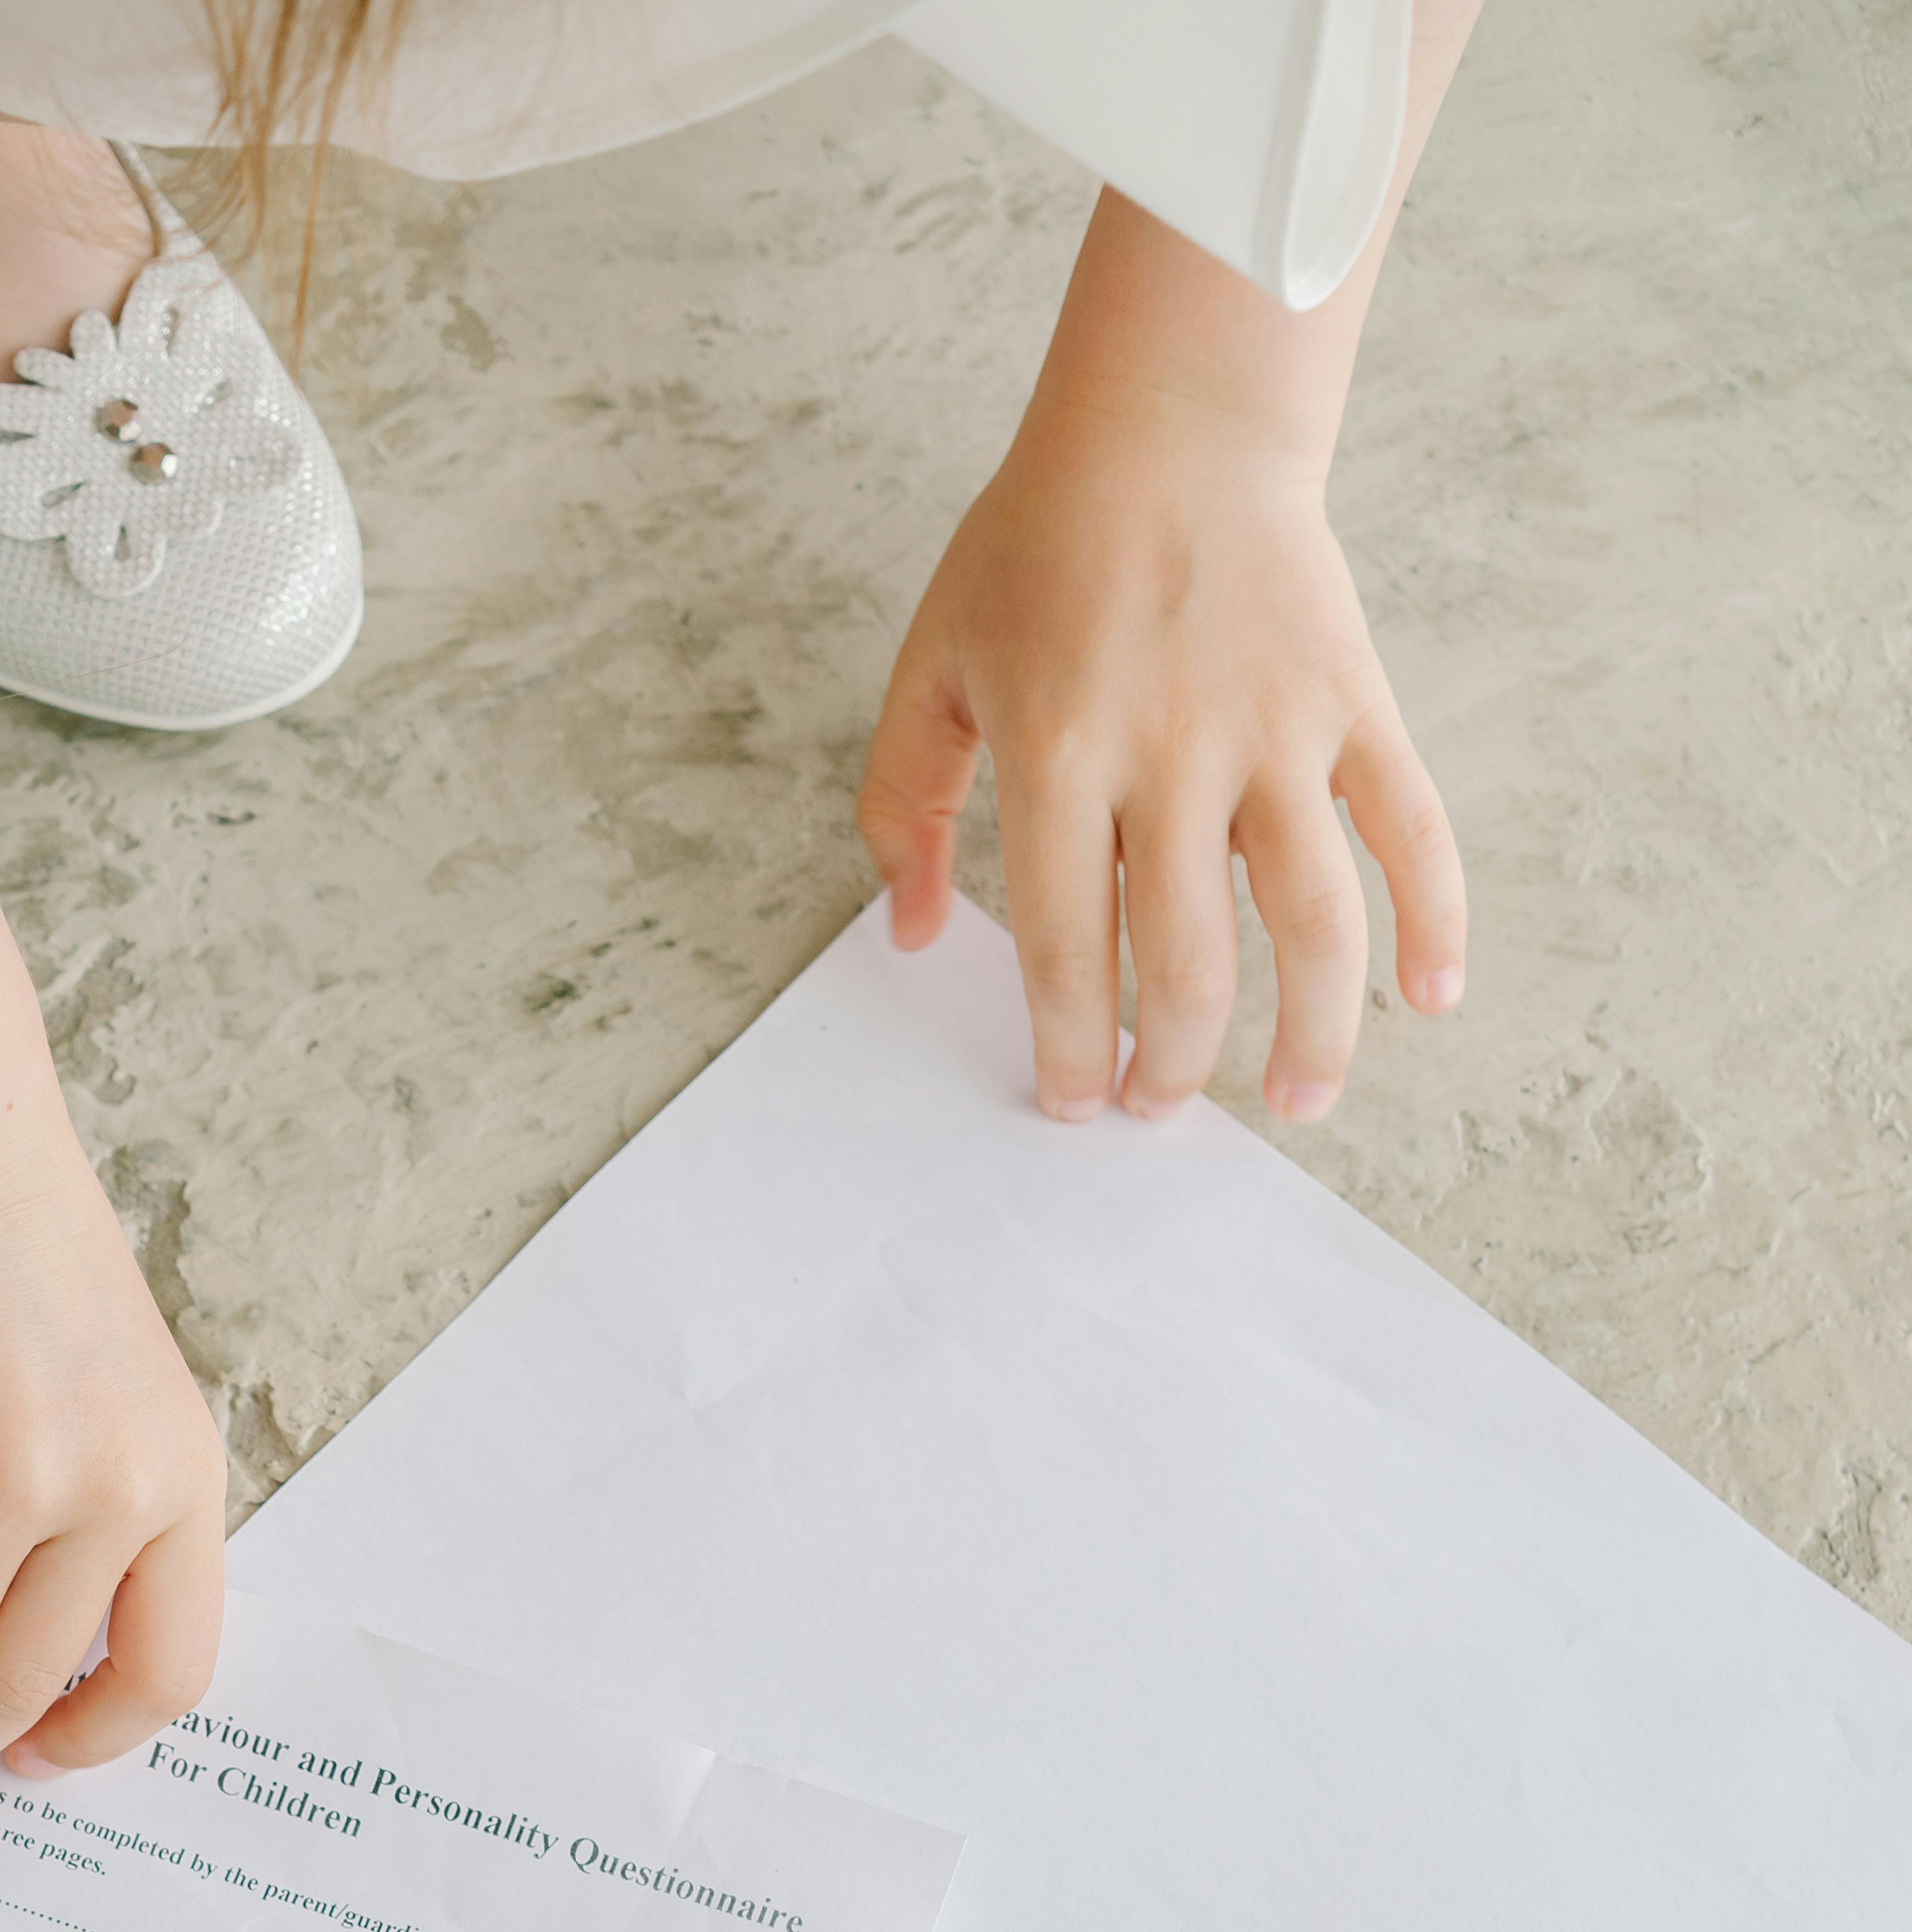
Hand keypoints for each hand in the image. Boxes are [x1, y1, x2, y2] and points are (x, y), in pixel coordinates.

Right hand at [0, 1136, 226, 1838]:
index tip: (34, 1764)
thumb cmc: (25, 1279)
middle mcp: (108, 1493)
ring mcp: (10, 1481)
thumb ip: (89, 1527)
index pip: (168, 1666)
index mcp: (181, 1486)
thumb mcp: (116, 1406)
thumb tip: (6, 1665)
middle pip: (31, 1680)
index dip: (97, 1736)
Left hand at [859, 382, 1464, 1127]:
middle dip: (1174, 1065)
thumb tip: (915, 935)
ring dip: (1313, 1035)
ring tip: (1296, 1104)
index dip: (1072, 1049)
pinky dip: (1435, 920)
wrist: (1170, 417)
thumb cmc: (1041, 545)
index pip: (1070, 951)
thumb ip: (906, 802)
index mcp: (1060, 757)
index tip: (1075, 1101)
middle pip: (1190, 964)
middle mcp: (1174, 756)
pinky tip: (1432, 1000)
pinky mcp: (1354, 702)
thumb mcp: (936, 662)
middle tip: (1158, 1105)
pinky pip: (1411, 828)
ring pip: (1315, 923)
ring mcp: (1277, 732)